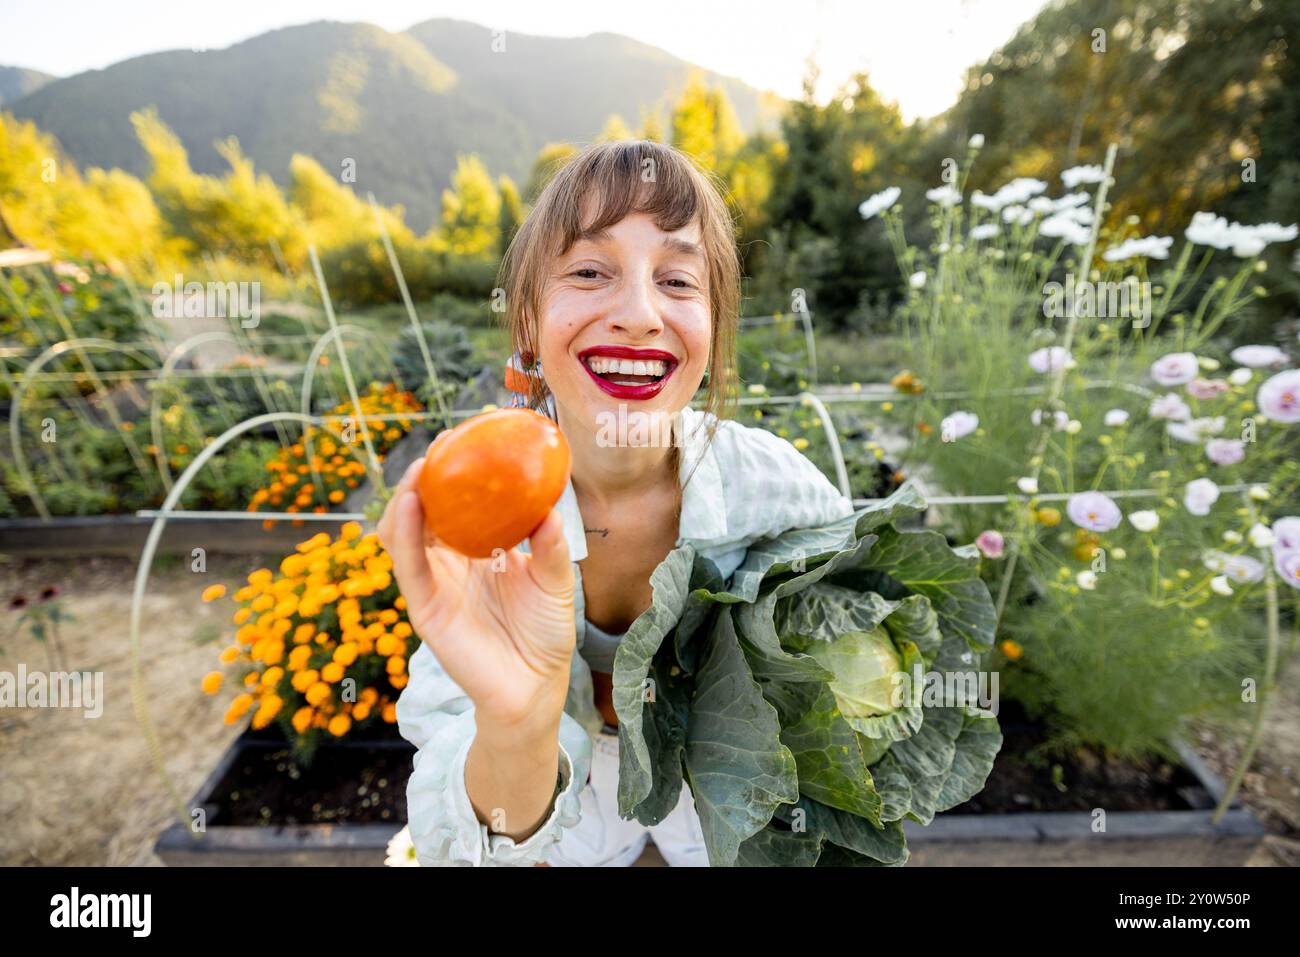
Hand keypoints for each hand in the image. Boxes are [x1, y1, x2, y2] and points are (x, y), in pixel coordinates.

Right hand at [376, 436, 576, 729]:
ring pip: (405, 531)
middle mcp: (452, 561)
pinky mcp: (425, 607)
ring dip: (409, 497)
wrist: (535, 686)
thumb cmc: (545, 632)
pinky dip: (405, 532)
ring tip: (422, 468)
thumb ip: (550, 545)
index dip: (458, 470)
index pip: (460, 502)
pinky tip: (411, 504)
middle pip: (426, 510)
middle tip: (442, 444)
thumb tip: (551, 508)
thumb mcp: (555, 580)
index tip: (469, 436)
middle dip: (428, 475)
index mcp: (480, 548)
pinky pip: (408, 565)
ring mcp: (435, 582)